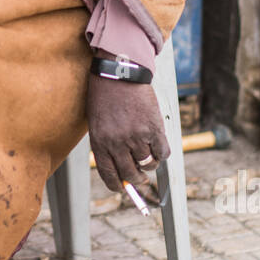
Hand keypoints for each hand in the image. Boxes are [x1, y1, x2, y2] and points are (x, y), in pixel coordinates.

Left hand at [86, 72, 169, 192]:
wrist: (119, 71)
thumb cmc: (104, 94)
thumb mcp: (96, 122)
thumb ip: (105, 143)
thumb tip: (118, 166)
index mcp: (100, 143)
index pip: (109, 176)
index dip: (118, 186)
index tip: (123, 188)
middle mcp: (117, 143)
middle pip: (130, 174)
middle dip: (137, 180)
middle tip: (142, 179)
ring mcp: (136, 137)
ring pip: (148, 164)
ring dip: (150, 165)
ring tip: (149, 157)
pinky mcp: (153, 128)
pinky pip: (163, 152)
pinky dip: (162, 154)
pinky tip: (159, 148)